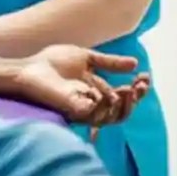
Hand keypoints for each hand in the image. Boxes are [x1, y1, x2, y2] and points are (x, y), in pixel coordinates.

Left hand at [15, 45, 149, 127]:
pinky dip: (106, 107)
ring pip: (113, 117)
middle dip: (136, 98)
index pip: (124, 96)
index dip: (138, 88)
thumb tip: (135, 64)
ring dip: (125, 104)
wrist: (30, 67)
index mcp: (98, 90)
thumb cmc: (51, 62)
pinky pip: (96, 116)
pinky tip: (111, 95)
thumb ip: (110, 62)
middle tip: (140, 84)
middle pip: (123, 109)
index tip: (146, 76)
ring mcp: (85, 109)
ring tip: (129, 89)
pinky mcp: (75, 112)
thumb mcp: (87, 58)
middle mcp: (94, 102)